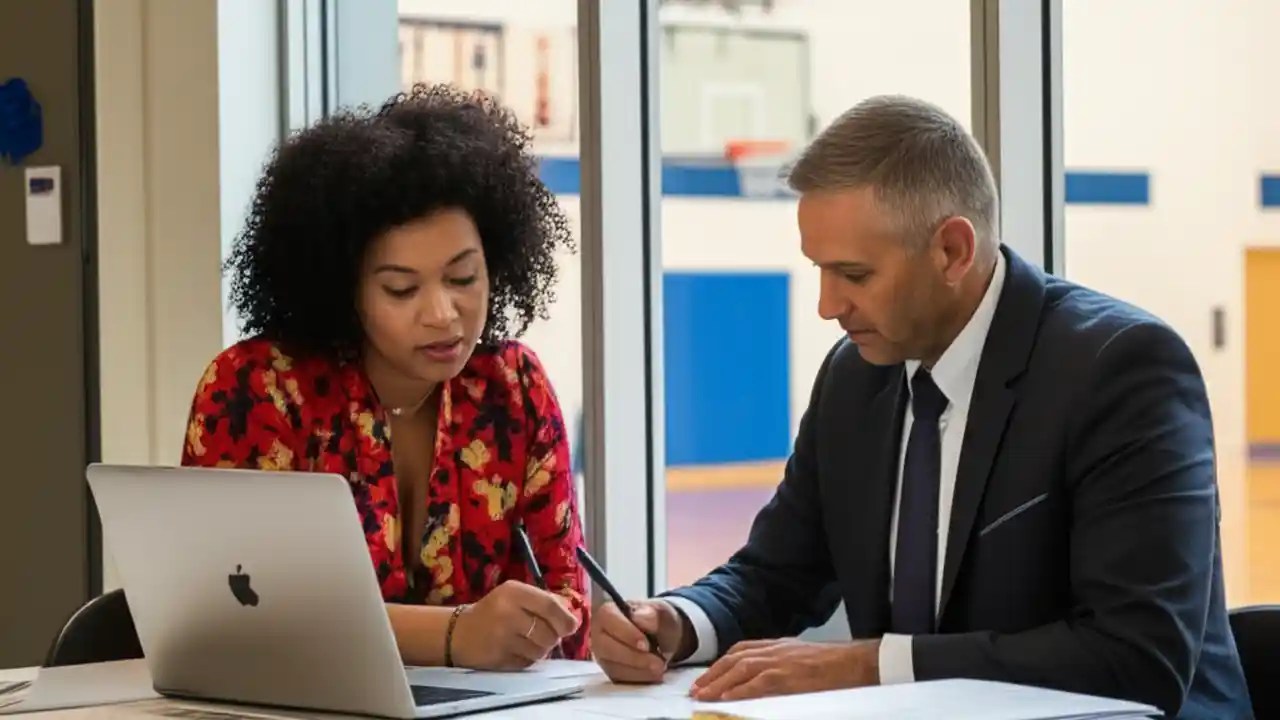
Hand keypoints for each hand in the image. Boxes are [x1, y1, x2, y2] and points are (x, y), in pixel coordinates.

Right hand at [451, 580, 578, 670]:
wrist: (458, 632)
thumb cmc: (494, 611)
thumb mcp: (515, 596)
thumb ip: (543, 601)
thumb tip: (572, 616)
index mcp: (514, 592)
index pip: (550, 606)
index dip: (565, 619)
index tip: (571, 627)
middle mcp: (508, 612)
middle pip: (549, 632)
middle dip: (553, 637)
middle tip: (547, 636)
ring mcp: (502, 637)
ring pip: (541, 650)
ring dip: (541, 650)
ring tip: (529, 643)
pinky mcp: (499, 658)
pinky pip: (528, 663)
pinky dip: (527, 659)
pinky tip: (516, 651)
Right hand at [591, 599, 688, 683]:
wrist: (660, 635)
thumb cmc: (654, 619)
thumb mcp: (658, 611)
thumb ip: (649, 613)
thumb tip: (638, 618)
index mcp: (607, 610)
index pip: (608, 618)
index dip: (625, 632)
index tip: (645, 644)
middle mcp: (599, 632)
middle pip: (606, 646)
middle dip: (633, 657)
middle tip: (657, 662)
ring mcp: (602, 654)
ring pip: (612, 666)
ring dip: (638, 670)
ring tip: (660, 669)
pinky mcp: (609, 671)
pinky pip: (619, 678)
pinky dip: (638, 678)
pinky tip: (654, 675)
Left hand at [690, 639, 879, 701]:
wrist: (854, 662)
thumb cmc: (832, 663)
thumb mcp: (800, 657)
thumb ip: (780, 662)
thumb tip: (762, 678)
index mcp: (776, 645)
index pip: (740, 650)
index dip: (720, 663)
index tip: (706, 676)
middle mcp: (774, 650)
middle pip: (734, 659)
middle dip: (712, 674)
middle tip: (695, 689)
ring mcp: (780, 662)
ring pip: (740, 669)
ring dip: (718, 683)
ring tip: (702, 695)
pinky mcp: (788, 676)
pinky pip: (757, 683)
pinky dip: (739, 690)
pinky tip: (726, 698)